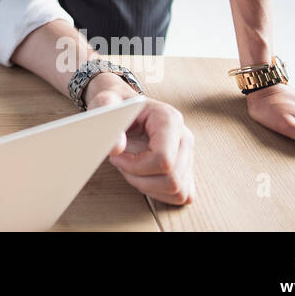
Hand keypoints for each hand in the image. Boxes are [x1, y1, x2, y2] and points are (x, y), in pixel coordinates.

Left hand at [85, 74, 194, 205]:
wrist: (125, 107)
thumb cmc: (118, 105)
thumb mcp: (105, 100)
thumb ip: (106, 113)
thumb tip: (117, 147)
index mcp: (169, 119)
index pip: (163, 159)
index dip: (136, 166)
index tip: (116, 157)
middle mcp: (184, 137)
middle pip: (172, 179)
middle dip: (140, 178)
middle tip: (121, 163)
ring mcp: (189, 154)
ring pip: (177, 190)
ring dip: (148, 186)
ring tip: (130, 168)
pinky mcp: (187, 169)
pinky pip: (182, 195)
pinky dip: (159, 193)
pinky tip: (143, 177)